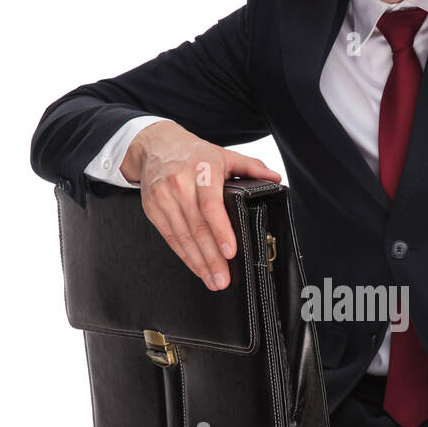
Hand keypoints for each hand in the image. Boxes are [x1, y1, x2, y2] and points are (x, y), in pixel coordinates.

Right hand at [122, 120, 281, 289]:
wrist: (155, 145)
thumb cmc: (194, 153)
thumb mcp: (224, 155)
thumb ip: (251, 167)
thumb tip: (275, 178)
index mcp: (202, 170)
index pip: (210, 205)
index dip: (220, 230)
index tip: (230, 251)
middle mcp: (179, 184)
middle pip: (196, 227)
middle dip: (211, 257)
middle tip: (223, 279)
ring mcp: (163, 198)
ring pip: (183, 236)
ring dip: (198, 262)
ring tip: (213, 281)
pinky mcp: (152, 209)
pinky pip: (170, 237)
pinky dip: (184, 256)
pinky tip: (197, 268)